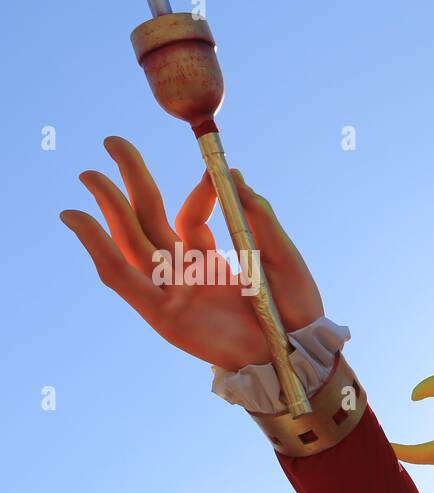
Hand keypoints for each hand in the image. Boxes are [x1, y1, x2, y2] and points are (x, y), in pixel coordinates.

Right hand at [60, 136, 322, 371]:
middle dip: (130, 181)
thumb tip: (234, 173)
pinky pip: (121, 278)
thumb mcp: (282, 255)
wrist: (298, 352)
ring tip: (88, 173)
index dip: (198, 192)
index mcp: (210, 262)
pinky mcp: (162, 316)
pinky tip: (77, 219)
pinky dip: (97, 247)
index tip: (213, 172)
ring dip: (107, 207)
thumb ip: (258, 216)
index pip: (190, 217)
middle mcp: (185, 274)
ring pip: (129, 242)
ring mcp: (172, 293)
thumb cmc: (295, 310)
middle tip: (112, 140)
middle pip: (148, 220)